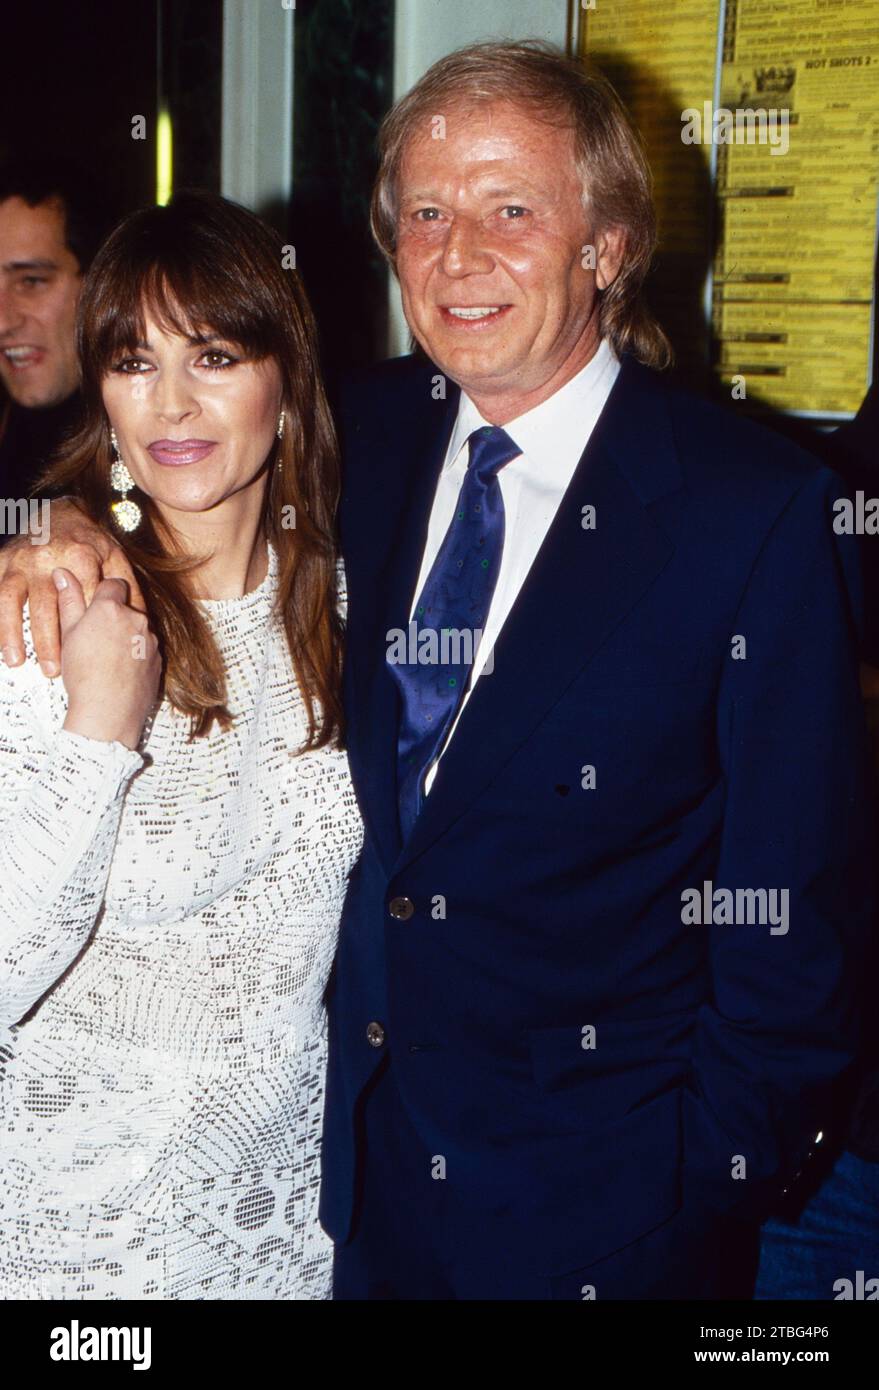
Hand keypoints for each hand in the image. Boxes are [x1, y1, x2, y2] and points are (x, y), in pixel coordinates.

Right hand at [0, 500, 142, 676]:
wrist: (57, 512)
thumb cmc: (89, 540)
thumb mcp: (114, 557)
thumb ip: (127, 586)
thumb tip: (144, 616)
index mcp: (82, 556)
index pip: (84, 600)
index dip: (87, 630)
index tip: (90, 656)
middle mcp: (49, 556)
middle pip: (47, 604)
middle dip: (48, 639)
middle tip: (52, 670)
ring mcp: (23, 560)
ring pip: (14, 598)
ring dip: (14, 632)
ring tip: (15, 661)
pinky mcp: (3, 561)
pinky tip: (0, 643)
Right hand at [58, 570, 160, 750]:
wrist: (107, 713)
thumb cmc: (82, 674)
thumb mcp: (68, 635)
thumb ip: (69, 601)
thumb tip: (63, 574)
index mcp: (111, 608)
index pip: (114, 583)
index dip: (103, 593)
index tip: (95, 605)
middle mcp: (136, 619)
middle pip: (128, 606)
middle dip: (115, 616)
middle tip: (96, 636)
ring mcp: (151, 639)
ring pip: (138, 628)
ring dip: (127, 634)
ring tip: (108, 657)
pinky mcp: (159, 658)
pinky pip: (147, 648)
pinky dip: (137, 653)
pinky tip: (121, 669)